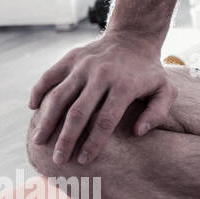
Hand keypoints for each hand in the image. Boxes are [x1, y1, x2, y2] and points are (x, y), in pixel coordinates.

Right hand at [27, 32, 175, 165]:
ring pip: (58, 96)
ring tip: (39, 141)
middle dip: (66, 139)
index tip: (84, 160)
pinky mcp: (70, 58)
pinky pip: (48, 77)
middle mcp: (101, 75)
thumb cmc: (149, 72)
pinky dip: (38, 93)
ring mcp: (83, 65)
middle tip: (59, 160)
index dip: (94, 142)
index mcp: (125, 86)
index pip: (106, 120)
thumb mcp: (165, 90)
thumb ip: (158, 113)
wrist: (134, 38)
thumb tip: (139, 132)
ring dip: (46, 121)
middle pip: (78, 112)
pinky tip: (34, 110)